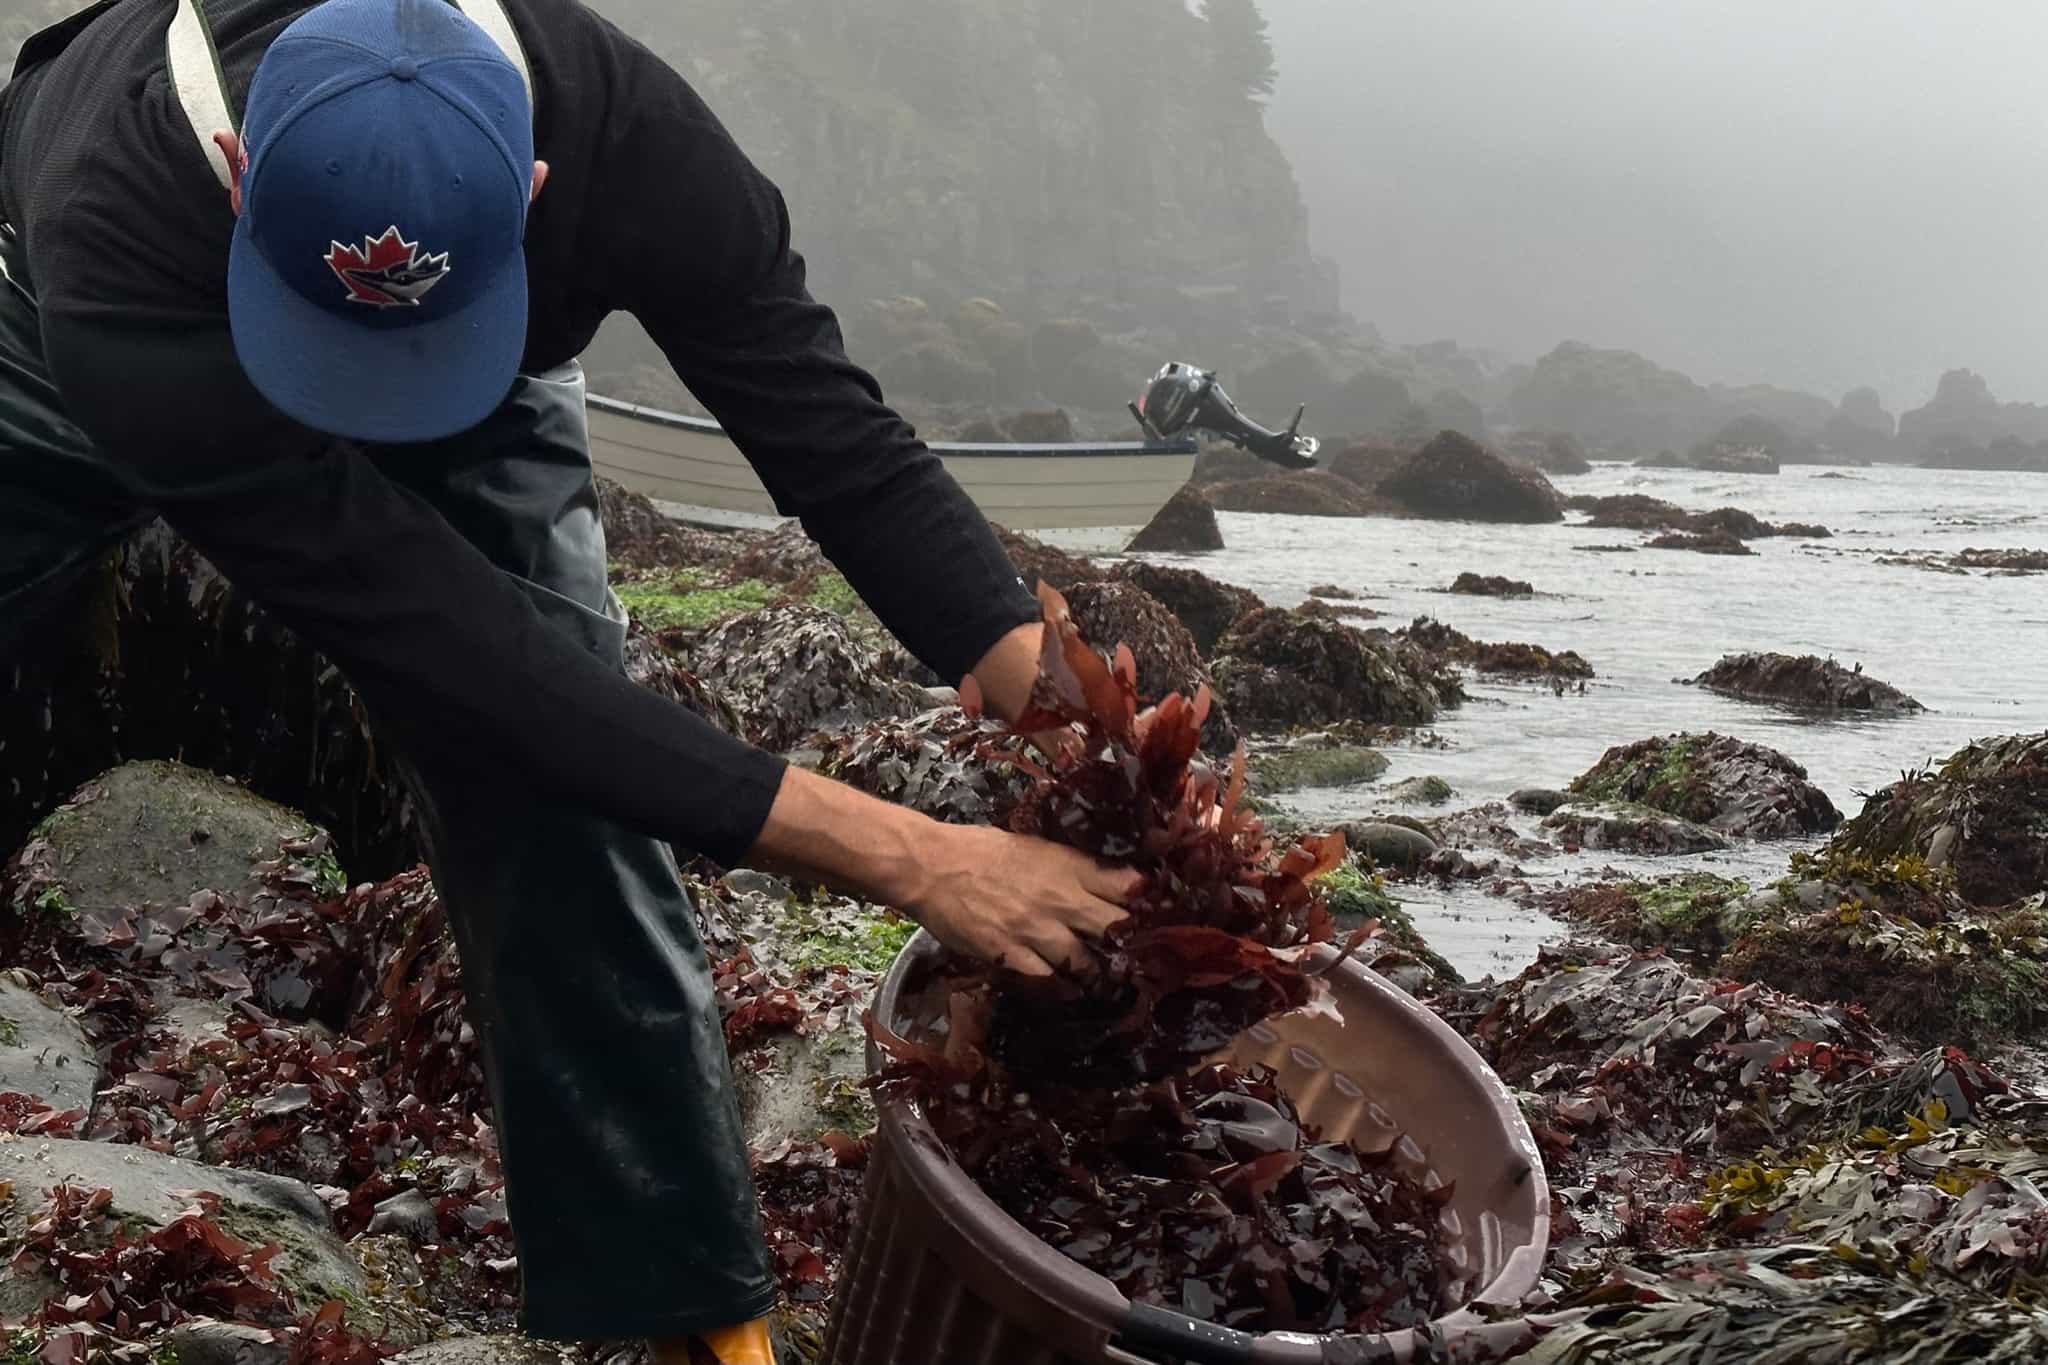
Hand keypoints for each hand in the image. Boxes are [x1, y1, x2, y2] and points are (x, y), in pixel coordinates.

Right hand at [898, 825, 1138, 976]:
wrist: (930, 867)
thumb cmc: (977, 849)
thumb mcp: (1030, 845)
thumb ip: (1065, 864)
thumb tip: (1097, 876)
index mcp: (1065, 865)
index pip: (1124, 884)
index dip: (1141, 900)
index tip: (1146, 911)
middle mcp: (1059, 898)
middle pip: (1113, 926)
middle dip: (1123, 940)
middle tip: (1129, 951)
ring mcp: (1035, 929)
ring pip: (1085, 961)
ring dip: (1093, 971)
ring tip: (1098, 978)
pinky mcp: (1010, 954)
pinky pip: (1046, 979)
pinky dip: (1057, 984)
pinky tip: (1061, 987)